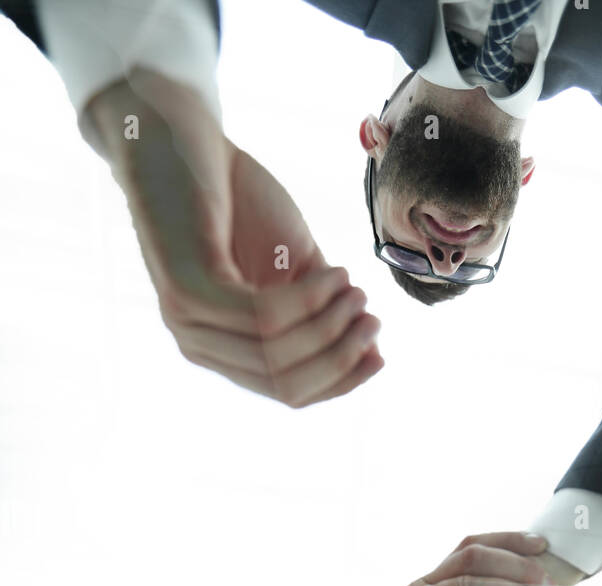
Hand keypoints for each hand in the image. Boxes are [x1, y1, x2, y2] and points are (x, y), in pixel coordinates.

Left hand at [86, 69, 382, 406]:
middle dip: (339, 358)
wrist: (178, 133)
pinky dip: (309, 298)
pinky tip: (334, 273)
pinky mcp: (186, 287)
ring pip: (277, 355)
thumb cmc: (236, 196)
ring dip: (330, 325)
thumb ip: (318, 306)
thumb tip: (368, 344)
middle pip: (285, 384)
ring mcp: (187, 320)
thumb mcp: (290, 261)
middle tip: (374, 319)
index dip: (339, 381)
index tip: (380, 353)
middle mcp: (199, 345)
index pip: (288, 392)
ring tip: (357, 291)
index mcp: (222, 349)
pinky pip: (264, 315)